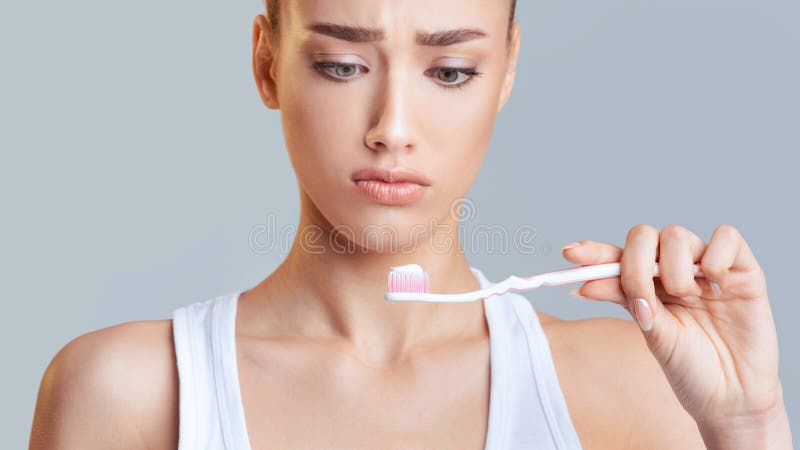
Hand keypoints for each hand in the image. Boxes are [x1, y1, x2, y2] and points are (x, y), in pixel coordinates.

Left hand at [561, 224, 791, 448]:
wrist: (732, 397)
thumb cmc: (691, 368)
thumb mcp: (652, 334)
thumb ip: (628, 301)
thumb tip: (586, 282)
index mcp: (646, 285)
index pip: (615, 258)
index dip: (593, 252)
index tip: (569, 254)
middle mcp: (673, 270)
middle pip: (643, 236)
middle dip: (634, 264)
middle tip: (644, 298)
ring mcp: (706, 267)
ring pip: (677, 235)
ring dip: (675, 270)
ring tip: (690, 300)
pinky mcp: (743, 269)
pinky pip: (726, 237)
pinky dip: (716, 258)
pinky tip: (717, 288)